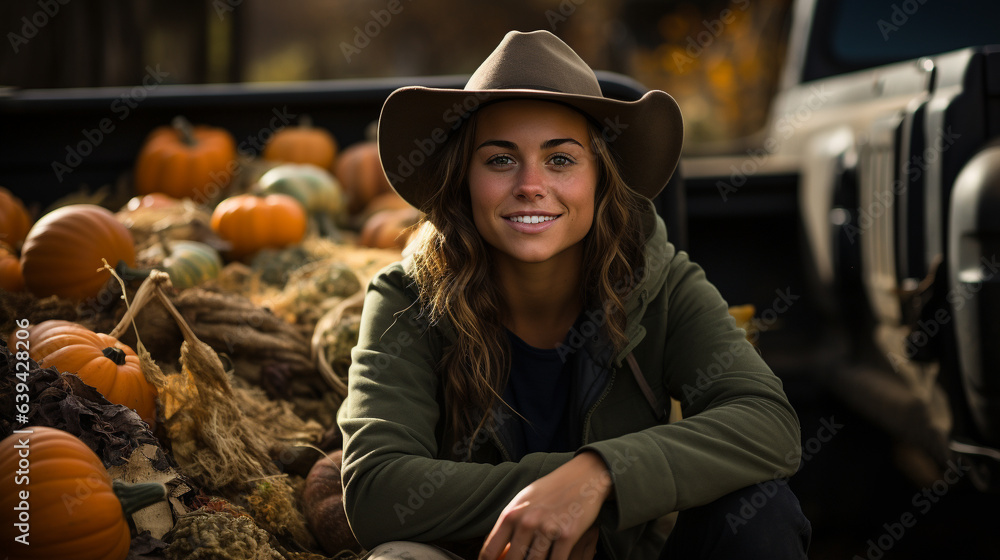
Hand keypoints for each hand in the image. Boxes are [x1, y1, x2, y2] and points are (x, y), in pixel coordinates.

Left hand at [479, 452, 612, 559]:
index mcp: (511, 514)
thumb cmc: (550, 490)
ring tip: (539, 559)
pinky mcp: (568, 535)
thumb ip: (509, 525)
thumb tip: (496, 551)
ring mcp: (547, 528)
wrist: (583, 476)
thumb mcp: (523, 501)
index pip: (489, 551)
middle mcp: (526, 522)